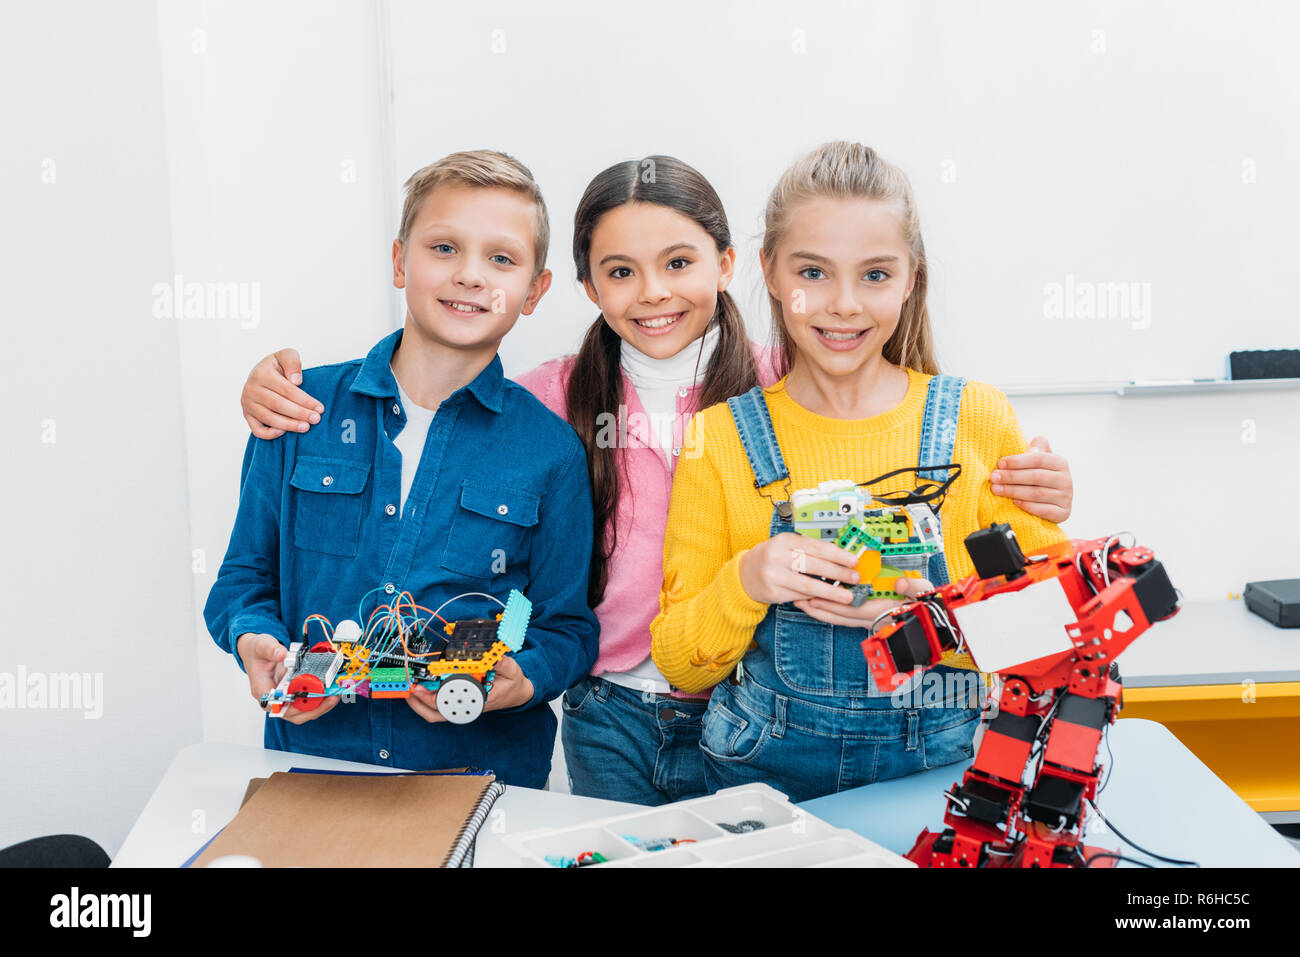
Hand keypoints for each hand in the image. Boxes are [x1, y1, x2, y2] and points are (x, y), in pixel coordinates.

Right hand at [236, 632, 339, 723]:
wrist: (257, 650)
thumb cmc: (257, 652)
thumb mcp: (262, 645)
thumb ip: (271, 649)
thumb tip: (281, 654)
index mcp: (262, 690)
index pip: (277, 705)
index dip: (293, 704)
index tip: (308, 697)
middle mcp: (274, 698)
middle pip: (293, 713)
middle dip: (313, 708)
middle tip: (330, 699)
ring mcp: (285, 698)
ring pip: (302, 711)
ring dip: (320, 706)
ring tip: (334, 696)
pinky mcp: (294, 694)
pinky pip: (307, 702)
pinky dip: (320, 699)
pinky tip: (331, 692)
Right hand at [241, 348, 322, 438]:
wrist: (261, 374)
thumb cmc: (277, 367)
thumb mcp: (287, 356)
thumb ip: (292, 362)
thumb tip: (296, 381)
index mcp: (261, 373)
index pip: (287, 390)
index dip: (304, 400)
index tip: (320, 408)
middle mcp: (251, 389)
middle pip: (278, 405)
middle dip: (299, 413)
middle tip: (316, 419)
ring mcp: (247, 403)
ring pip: (269, 418)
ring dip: (289, 425)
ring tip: (305, 427)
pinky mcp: (247, 415)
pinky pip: (257, 430)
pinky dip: (270, 434)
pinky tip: (284, 432)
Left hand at [406, 655, 534, 723]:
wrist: (515, 694)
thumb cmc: (512, 684)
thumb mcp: (512, 670)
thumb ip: (501, 662)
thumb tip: (489, 654)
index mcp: (480, 701)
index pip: (457, 703)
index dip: (441, 697)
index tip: (429, 689)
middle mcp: (468, 707)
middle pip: (441, 712)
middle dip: (424, 701)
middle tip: (413, 688)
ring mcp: (461, 707)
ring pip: (436, 714)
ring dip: (420, 704)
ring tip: (409, 690)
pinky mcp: (458, 704)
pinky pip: (437, 710)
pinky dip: (424, 703)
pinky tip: (416, 692)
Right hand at [737, 532, 862, 606]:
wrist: (745, 573)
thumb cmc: (773, 557)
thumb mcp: (787, 545)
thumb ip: (809, 549)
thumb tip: (840, 557)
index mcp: (784, 541)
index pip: (816, 547)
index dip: (837, 554)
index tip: (853, 560)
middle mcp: (778, 557)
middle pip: (814, 566)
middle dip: (838, 573)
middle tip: (855, 578)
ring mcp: (774, 576)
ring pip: (808, 585)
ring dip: (831, 592)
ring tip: (847, 596)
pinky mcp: (773, 593)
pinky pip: (800, 596)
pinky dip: (815, 598)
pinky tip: (826, 599)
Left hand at [794, 575, 934, 628]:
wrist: (933, 618)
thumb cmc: (926, 604)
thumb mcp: (924, 590)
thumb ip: (912, 585)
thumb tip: (900, 582)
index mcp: (884, 610)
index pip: (852, 609)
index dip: (832, 605)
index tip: (815, 598)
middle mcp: (874, 618)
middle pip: (841, 616)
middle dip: (819, 609)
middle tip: (799, 600)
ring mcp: (870, 620)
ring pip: (841, 619)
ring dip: (822, 613)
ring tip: (804, 604)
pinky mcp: (869, 619)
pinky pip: (845, 619)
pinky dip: (831, 614)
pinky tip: (821, 608)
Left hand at [991, 435, 1072, 522]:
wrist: (1054, 502)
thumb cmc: (1040, 476)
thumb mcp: (1041, 459)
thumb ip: (1037, 448)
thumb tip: (1031, 448)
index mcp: (1060, 463)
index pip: (1038, 459)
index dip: (1017, 461)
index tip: (1000, 463)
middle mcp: (1066, 480)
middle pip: (1036, 476)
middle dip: (1011, 476)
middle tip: (994, 477)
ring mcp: (1066, 497)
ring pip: (1036, 493)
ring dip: (1013, 491)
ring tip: (996, 489)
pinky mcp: (1063, 513)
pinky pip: (1043, 510)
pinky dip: (1027, 506)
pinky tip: (1014, 502)